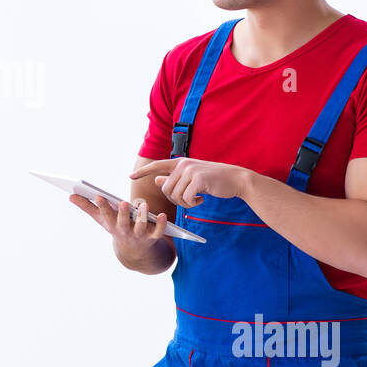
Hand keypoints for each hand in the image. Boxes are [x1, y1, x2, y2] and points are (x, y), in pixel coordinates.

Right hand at [69, 192, 168, 256]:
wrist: (135, 251)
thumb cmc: (116, 227)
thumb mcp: (102, 219)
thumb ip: (87, 207)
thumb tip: (70, 195)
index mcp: (111, 225)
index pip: (105, 215)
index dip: (102, 206)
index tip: (98, 195)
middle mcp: (125, 230)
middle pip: (122, 222)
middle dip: (122, 213)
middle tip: (122, 202)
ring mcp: (139, 234)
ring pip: (141, 226)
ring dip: (142, 216)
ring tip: (143, 206)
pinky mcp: (152, 236)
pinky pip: (158, 232)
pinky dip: (160, 224)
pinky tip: (162, 215)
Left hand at [129, 158, 251, 207]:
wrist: (236, 179)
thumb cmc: (213, 179)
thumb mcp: (192, 177)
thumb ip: (174, 178)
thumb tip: (157, 179)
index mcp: (180, 162)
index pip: (157, 165)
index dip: (143, 171)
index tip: (130, 176)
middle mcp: (183, 164)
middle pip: (166, 188)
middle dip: (175, 199)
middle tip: (189, 200)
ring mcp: (190, 171)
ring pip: (175, 195)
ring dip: (185, 202)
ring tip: (196, 199)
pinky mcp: (198, 180)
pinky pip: (186, 198)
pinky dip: (192, 203)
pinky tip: (202, 199)